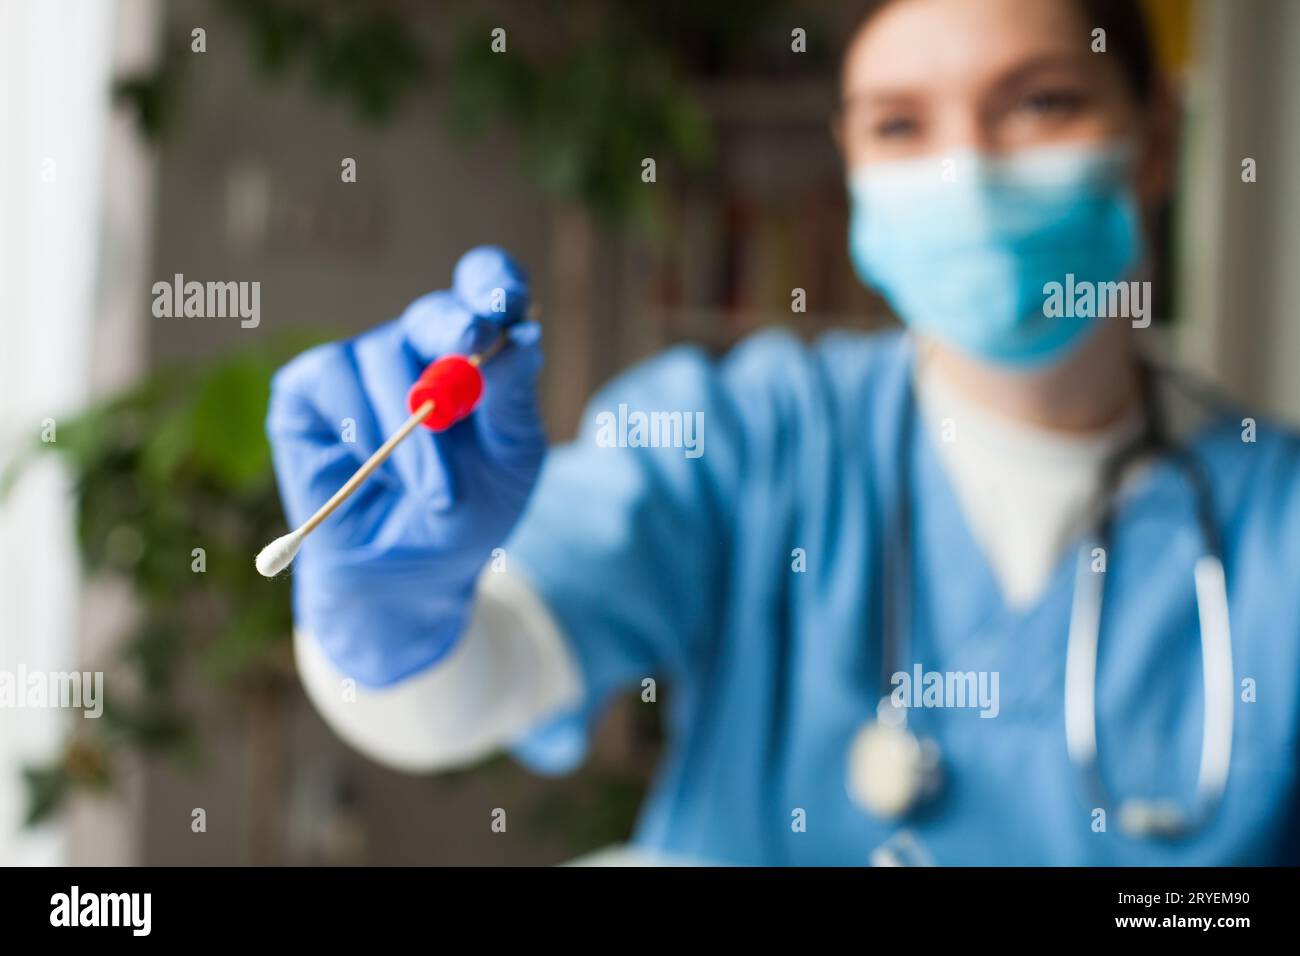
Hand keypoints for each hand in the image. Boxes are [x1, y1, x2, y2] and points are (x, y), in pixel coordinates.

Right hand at [265, 246, 545, 685]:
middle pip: (434, 313)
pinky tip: (379, 475)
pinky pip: (330, 382)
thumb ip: (512, 397)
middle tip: (472, 345)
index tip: (504, 299)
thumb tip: (522, 334)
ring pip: (381, 356)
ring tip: (437, 491)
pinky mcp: (306, 391)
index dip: (492, 281)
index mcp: (474, 351)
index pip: (483, 288)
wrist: (411, 576)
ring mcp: (359, 364)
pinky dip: (364, 432)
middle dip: (454, 329)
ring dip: (415, 430)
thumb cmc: (468, 512)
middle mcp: (415, 347)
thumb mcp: (510, 459)